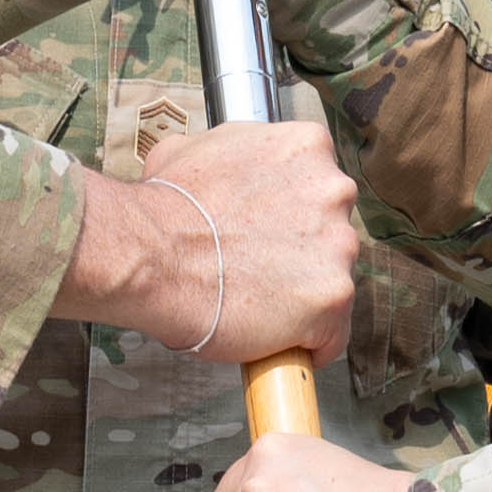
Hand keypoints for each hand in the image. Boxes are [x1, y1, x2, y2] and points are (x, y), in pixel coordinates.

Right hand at [56, 122, 359, 360]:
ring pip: (333, 282)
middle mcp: (334, 190)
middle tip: (256, 269)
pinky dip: (307, 343)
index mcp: (307, 148)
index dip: (288, 217)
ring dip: (303, 297)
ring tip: (257, 304)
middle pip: (332, 234)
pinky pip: (332, 334)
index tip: (264, 234)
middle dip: (301, 255)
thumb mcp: (192, 149)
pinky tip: (274, 340)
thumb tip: (225, 167)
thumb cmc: (167, 206)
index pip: (317, 188)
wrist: (152, 254)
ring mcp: (339, 245)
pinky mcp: (333, 296)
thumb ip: (232, 151)